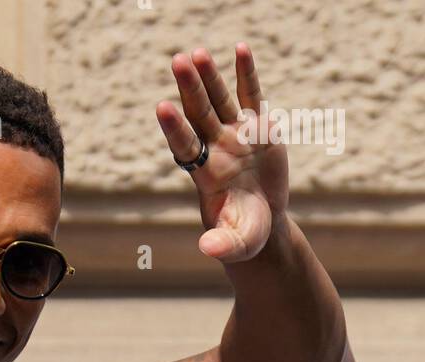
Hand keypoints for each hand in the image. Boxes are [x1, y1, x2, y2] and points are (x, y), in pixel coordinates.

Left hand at [156, 43, 289, 262]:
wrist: (263, 224)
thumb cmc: (244, 236)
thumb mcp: (236, 243)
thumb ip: (221, 245)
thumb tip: (208, 249)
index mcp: (205, 174)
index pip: (185, 146)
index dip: (175, 128)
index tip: (162, 107)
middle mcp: (215, 149)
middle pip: (198, 114)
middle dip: (189, 89)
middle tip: (177, 61)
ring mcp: (235, 135)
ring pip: (219, 100)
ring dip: (209, 77)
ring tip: (197, 53)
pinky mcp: (258, 127)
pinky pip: (251, 95)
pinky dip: (246, 73)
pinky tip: (240, 49)